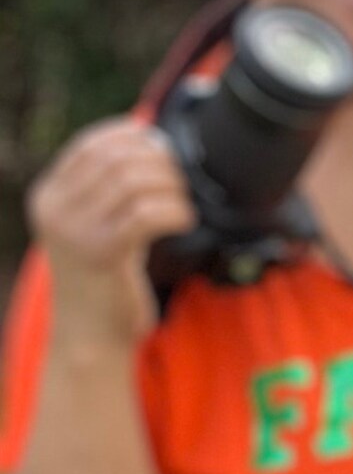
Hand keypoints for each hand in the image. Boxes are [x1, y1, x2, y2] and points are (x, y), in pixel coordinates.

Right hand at [28, 120, 195, 347]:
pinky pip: (147, 214)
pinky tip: (184, 221)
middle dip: (157, 161)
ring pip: (132, 182)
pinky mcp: (102, 255)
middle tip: (179, 179)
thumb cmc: (103, 278)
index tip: (158, 143)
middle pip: (115, 159)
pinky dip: (175, 211)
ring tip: (182, 204)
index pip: (89, 146)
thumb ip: (109, 187)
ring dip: (170, 186)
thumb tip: (150, 139)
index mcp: (48, 196)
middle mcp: (54, 210)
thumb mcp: (94, 224)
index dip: (129, 136)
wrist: (90, 336)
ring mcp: (74, 232)